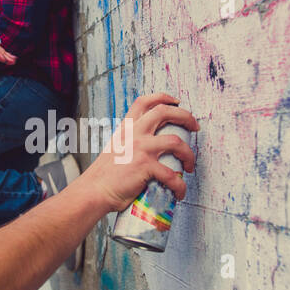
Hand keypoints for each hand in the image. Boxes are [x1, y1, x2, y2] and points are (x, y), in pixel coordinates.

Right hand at [78, 94, 198, 212]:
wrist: (94, 191)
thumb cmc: (105, 175)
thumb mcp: (115, 148)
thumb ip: (129, 143)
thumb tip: (147, 148)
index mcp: (126, 128)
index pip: (144, 102)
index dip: (164, 97)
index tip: (177, 102)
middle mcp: (134, 133)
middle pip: (164, 112)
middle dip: (186, 116)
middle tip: (195, 127)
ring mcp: (140, 149)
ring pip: (175, 142)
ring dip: (189, 154)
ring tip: (189, 165)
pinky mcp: (144, 167)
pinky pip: (171, 175)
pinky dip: (180, 186)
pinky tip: (180, 192)